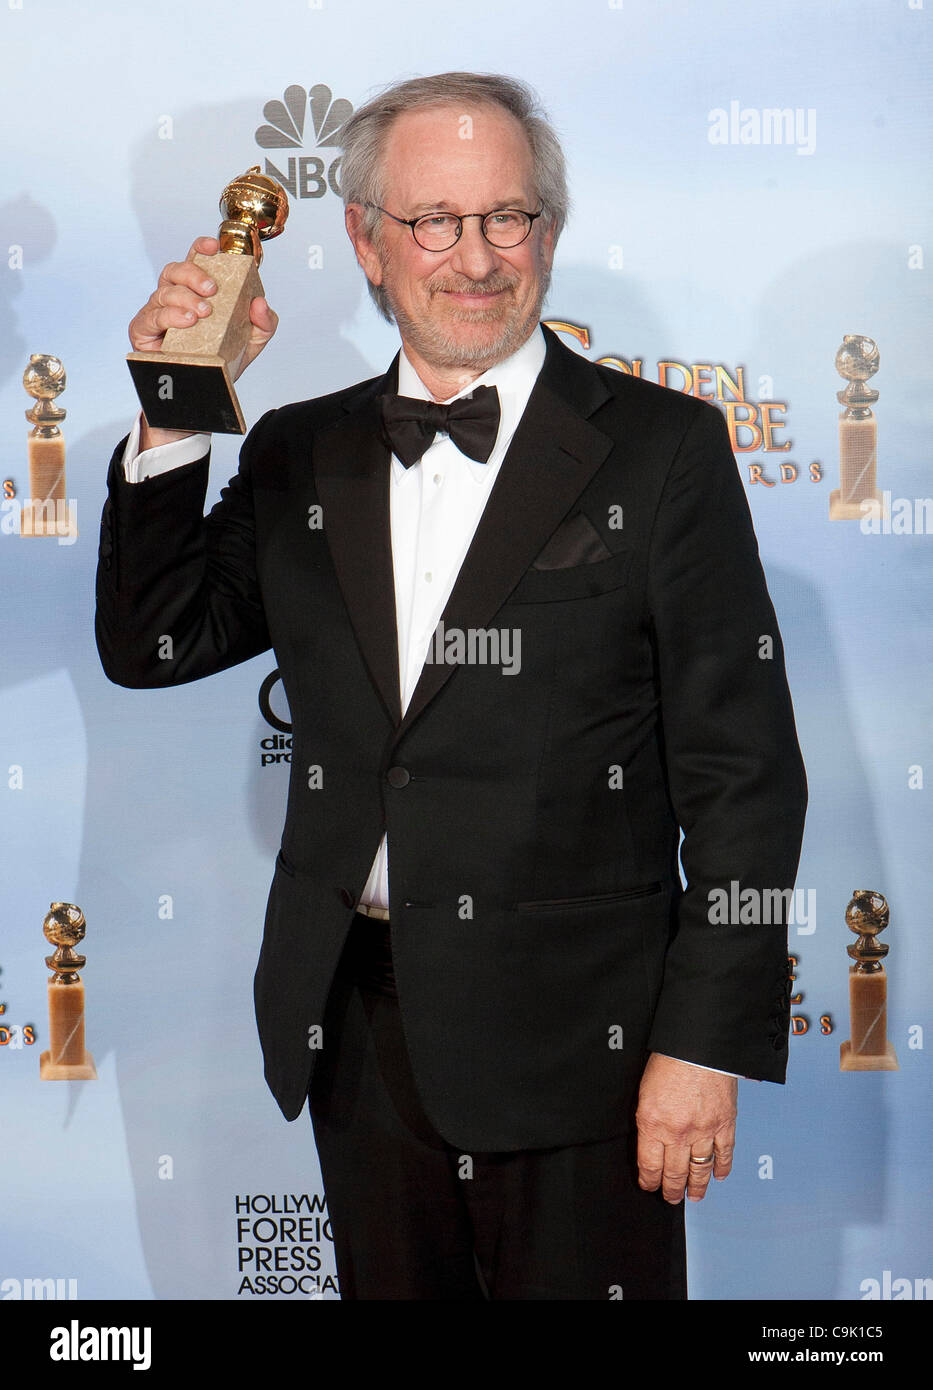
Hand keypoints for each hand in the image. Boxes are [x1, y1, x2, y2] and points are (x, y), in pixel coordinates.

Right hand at [128, 236, 278, 450]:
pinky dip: (170, 316)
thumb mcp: (251, 343)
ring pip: (163, 291)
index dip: (200, 249)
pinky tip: (186, 321)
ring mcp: (156, 313)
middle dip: (193, 273)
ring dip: (185, 297)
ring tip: (203, 313)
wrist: (203, 397)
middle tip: (212, 290)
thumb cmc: (221, 362)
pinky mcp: (143, 332)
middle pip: (174, 270)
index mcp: (195, 292)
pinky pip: (151, 317)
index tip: (213, 246)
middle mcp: (173, 298)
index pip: (194, 261)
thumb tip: (260, 304)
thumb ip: (263, 324)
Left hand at [635, 1052, 736, 1203]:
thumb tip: (650, 1141)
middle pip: (674, 1173)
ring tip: (694, 1196)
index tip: (649, 1186)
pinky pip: (724, 1154)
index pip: (649, 1165)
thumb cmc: (669, 1060)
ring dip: (697, 1186)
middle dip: (671, 1190)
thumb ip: (648, 1119)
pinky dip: (722, 1168)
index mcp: (653, 1123)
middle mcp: (678, 1133)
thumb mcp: (644, 1091)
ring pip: (699, 1169)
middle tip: (671, 1198)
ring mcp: (704, 1131)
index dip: (649, 1180)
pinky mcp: (725, 1124)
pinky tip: (718, 1175)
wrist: (699, 1045)